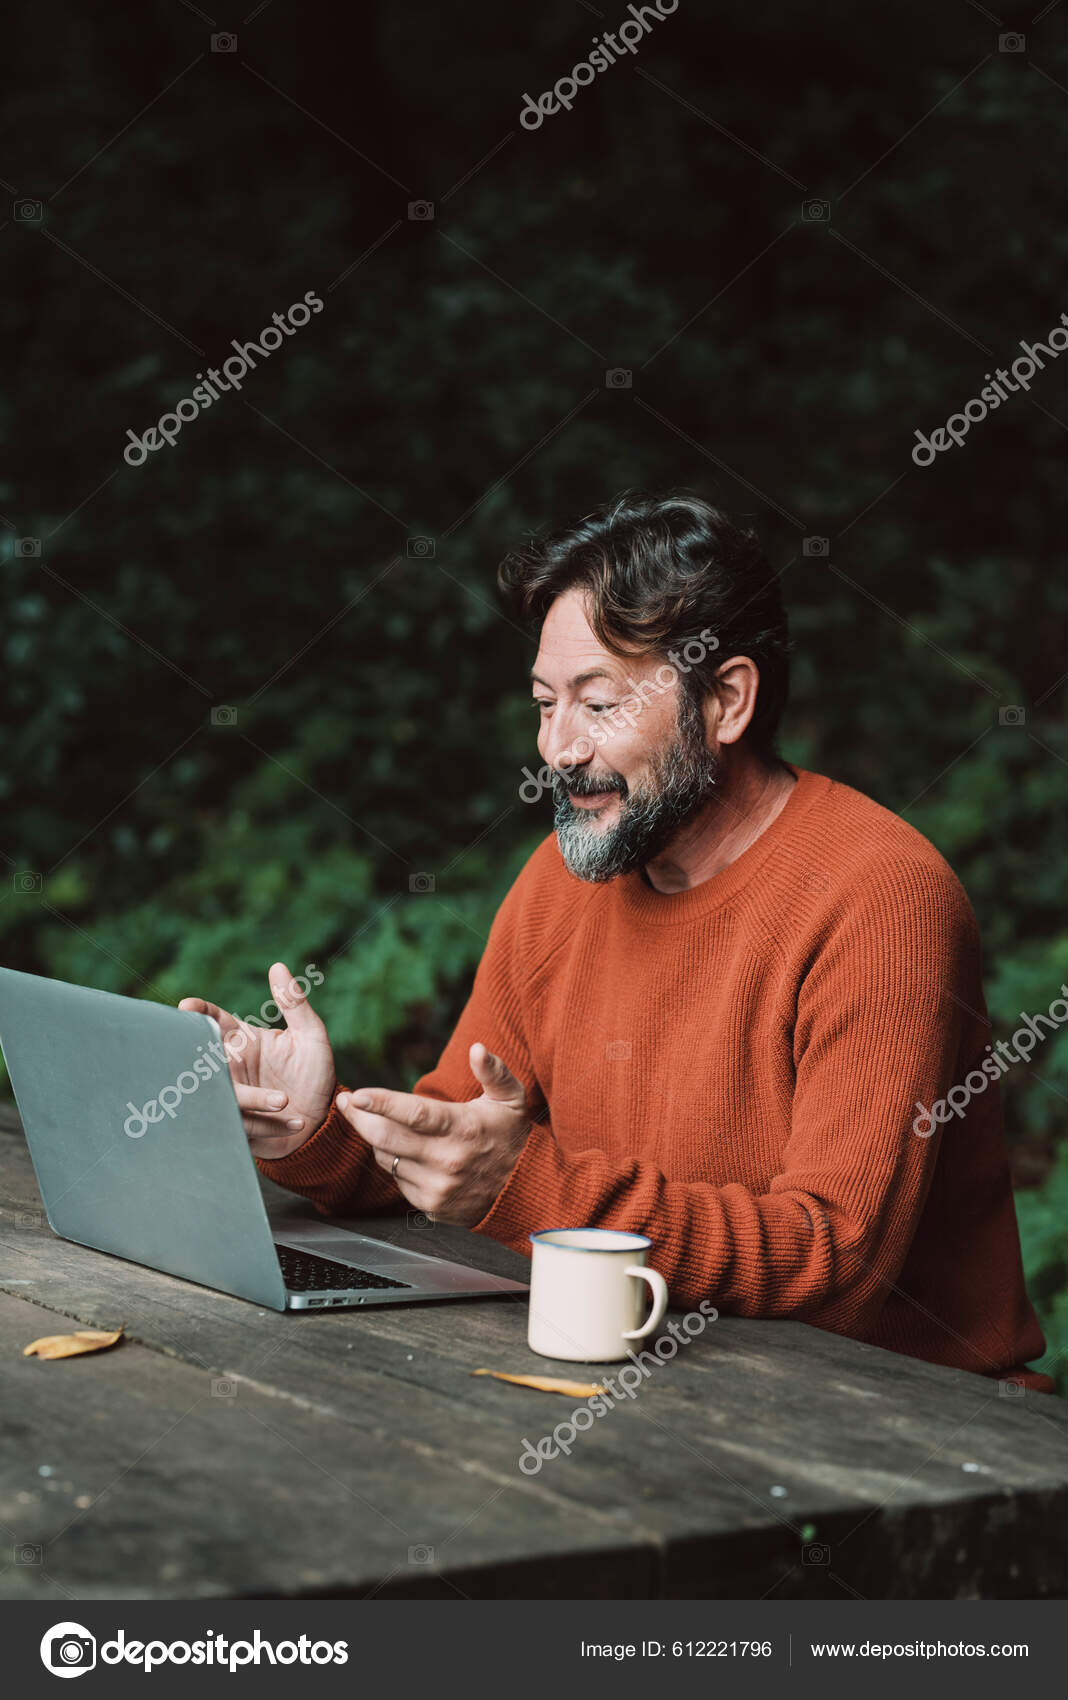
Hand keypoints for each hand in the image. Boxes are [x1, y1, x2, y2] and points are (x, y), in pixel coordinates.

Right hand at [178, 962, 334, 1157]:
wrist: (322, 1119)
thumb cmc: (313, 1072)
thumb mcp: (311, 1036)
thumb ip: (294, 1003)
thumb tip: (278, 966)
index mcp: (241, 1041)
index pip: (213, 1022)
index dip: (198, 1014)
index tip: (187, 1007)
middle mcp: (230, 1068)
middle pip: (205, 1062)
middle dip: (203, 1062)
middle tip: (213, 1062)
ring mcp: (233, 1098)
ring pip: (226, 1097)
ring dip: (254, 1099)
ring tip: (284, 1100)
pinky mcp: (240, 1127)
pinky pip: (244, 1126)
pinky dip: (269, 1125)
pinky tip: (296, 1121)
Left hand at [336, 1042, 531, 1225]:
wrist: (526, 1189)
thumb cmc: (512, 1136)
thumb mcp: (511, 1099)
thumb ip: (493, 1071)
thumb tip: (476, 1048)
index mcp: (463, 1129)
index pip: (415, 1114)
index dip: (382, 1104)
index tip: (357, 1095)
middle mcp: (447, 1161)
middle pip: (386, 1139)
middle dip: (359, 1119)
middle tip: (347, 1102)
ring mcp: (438, 1188)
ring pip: (387, 1160)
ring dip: (378, 1141)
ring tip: (383, 1125)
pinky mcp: (431, 1207)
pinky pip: (397, 1181)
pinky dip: (395, 1164)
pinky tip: (406, 1153)